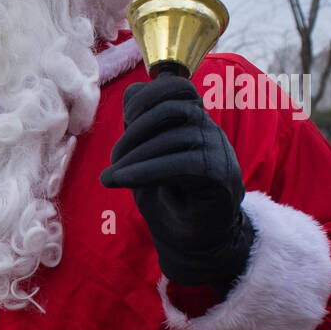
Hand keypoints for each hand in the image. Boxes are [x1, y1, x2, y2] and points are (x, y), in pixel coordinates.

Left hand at [99, 75, 252, 291]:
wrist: (195, 242)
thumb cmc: (168, 197)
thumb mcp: (146, 157)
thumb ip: (140, 126)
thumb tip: (132, 92)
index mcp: (194, 122)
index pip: (178, 87)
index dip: (147, 96)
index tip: (124, 121)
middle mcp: (210, 131)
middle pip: (173, 107)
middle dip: (135, 129)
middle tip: (114, 158)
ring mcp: (218, 153)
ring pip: (174, 137)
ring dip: (134, 156)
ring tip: (111, 177)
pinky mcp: (220, 177)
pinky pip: (181, 164)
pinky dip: (144, 171)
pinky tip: (121, 181)